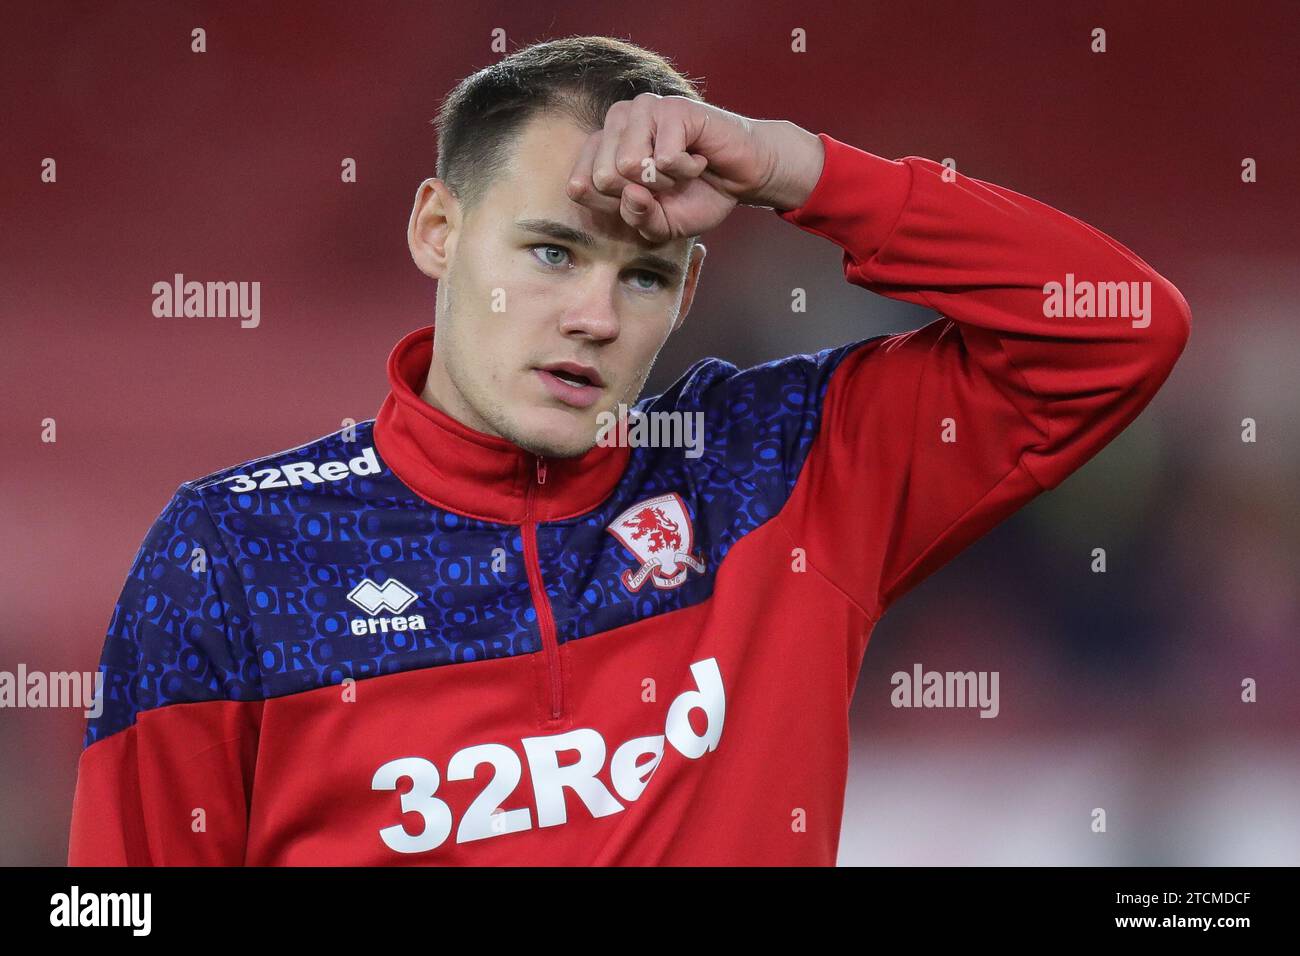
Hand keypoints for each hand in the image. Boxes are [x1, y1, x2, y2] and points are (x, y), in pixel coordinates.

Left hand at [565, 93, 824, 242]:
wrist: (741, 177)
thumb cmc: (697, 196)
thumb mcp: (661, 224)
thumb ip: (638, 218)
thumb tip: (631, 194)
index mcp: (602, 147)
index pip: (580, 186)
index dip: (616, 207)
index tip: (645, 199)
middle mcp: (617, 122)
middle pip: (603, 177)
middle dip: (643, 193)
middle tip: (667, 182)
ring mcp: (642, 109)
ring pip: (629, 164)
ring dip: (664, 181)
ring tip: (680, 168)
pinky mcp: (671, 107)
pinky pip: (664, 159)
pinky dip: (687, 170)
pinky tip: (698, 157)